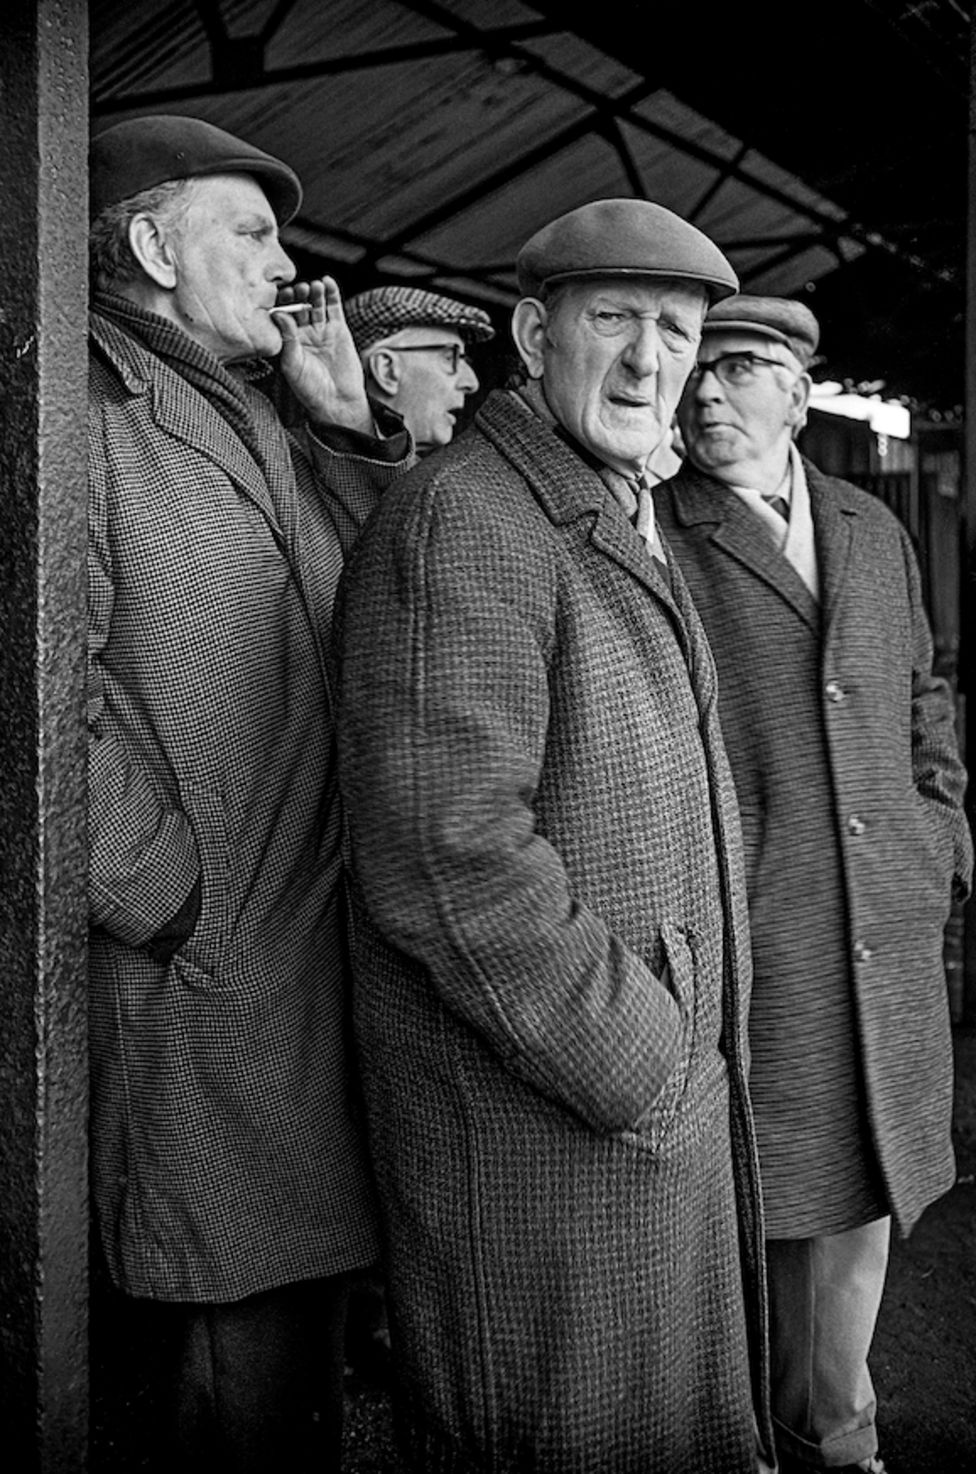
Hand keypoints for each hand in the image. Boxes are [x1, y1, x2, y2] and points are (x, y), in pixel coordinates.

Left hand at [271, 277, 372, 432]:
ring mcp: (321, 330)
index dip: (281, 304)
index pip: (282, 316)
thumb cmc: (311, 389)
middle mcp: (304, 333)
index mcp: (288, 341)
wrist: (337, 402)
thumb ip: (287, 338)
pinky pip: (334, 307)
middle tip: (298, 289)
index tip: (280, 296)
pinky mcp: (339, 329)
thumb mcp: (292, 364)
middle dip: (298, 296)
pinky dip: (332, 293)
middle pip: (299, 306)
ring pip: (316, 304)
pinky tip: (327, 282)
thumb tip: (279, 314)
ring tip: (313, 286)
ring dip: (314, 292)